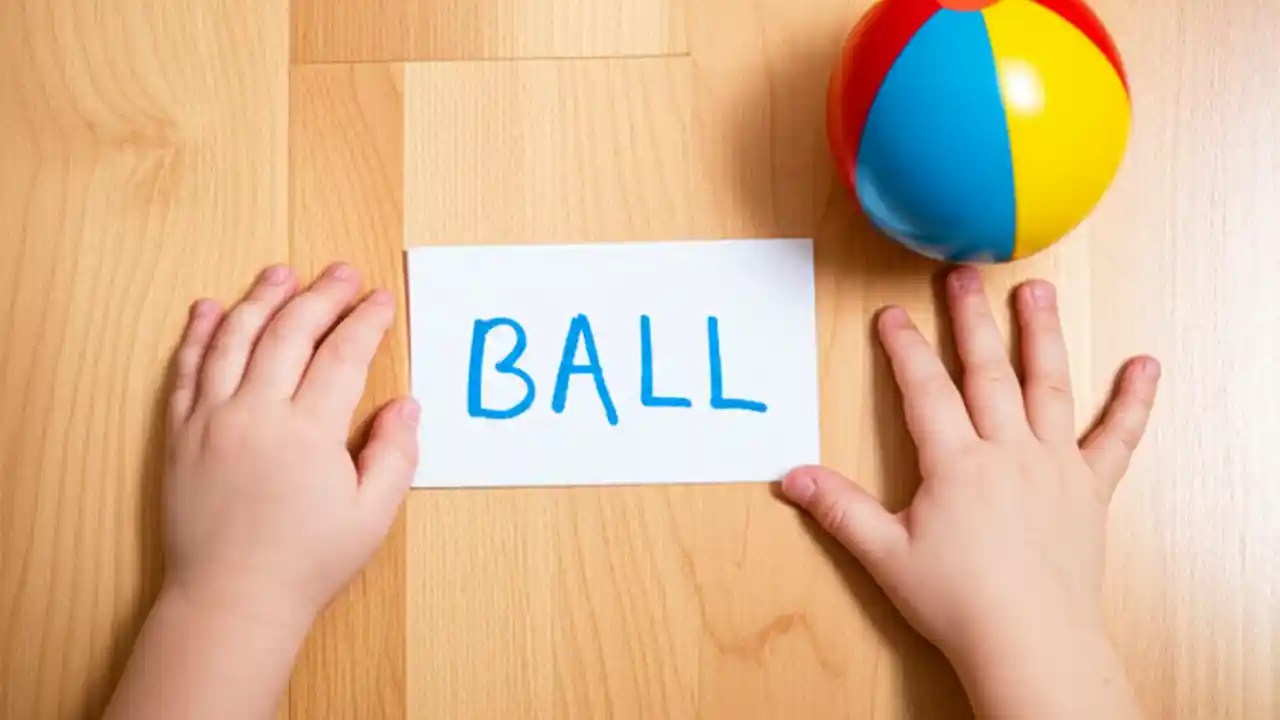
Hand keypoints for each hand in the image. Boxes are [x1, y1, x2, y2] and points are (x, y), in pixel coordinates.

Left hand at [164, 263, 418, 623]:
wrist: (232, 599)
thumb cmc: (307, 562)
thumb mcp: (372, 516)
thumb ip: (393, 455)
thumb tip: (405, 405)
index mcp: (310, 432)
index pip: (343, 355)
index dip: (366, 322)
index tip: (381, 300)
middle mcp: (257, 413)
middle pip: (291, 333)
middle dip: (322, 296)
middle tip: (343, 272)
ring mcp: (213, 420)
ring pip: (236, 340)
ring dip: (261, 299)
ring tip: (281, 273)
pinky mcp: (181, 435)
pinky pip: (186, 372)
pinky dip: (199, 335)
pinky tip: (211, 310)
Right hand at [782, 267, 1158, 716]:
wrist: (1030, 642)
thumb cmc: (958, 603)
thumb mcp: (885, 554)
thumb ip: (839, 509)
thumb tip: (791, 477)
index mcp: (956, 464)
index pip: (925, 390)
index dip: (905, 349)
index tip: (892, 315)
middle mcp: (1008, 452)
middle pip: (987, 372)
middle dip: (971, 320)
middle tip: (963, 275)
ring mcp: (1055, 466)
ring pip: (1048, 387)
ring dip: (1042, 335)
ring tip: (1038, 292)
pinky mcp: (1090, 489)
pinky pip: (1116, 439)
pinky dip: (1133, 402)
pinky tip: (1146, 365)